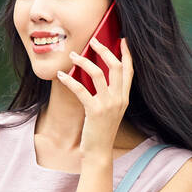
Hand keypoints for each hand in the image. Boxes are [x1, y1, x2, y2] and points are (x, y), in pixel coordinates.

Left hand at [56, 36, 133, 161]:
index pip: (129, 71)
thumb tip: (98, 74)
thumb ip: (110, 94)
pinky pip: (81, 89)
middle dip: (104, 50)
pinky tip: (61, 75)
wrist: (99, 151)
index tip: (122, 40)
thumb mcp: (111, 110)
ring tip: (72, 55)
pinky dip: (69, 80)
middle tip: (93, 41)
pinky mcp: (95, 111)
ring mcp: (108, 105)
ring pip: (98, 73)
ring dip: (84, 61)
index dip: (127, 54)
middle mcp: (119, 99)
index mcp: (124, 98)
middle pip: (116, 67)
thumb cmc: (102, 130)